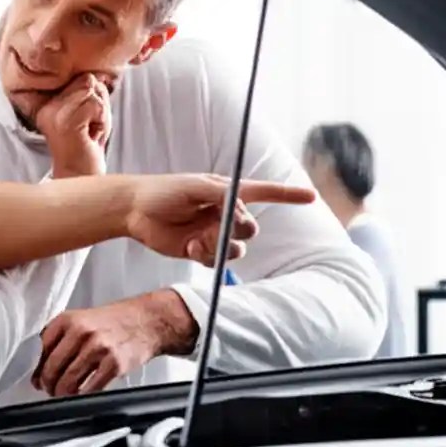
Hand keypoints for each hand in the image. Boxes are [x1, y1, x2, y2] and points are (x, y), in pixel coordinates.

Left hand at [31, 290, 197, 396]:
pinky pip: (90, 388)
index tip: (38, 378)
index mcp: (68, 319)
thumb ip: (59, 338)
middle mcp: (81, 332)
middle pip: (53, 367)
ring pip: (69, 380)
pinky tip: (81, 395)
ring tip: (63, 394)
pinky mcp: (114, 364)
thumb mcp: (81, 319)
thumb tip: (40, 369)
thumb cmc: (112, 322)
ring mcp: (98, 348)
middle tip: (50, 390)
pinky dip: (82, 396)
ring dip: (62, 393)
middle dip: (48, 384)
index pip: (41, 348)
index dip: (38, 368)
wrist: (146, 320)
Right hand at [34, 74, 112, 177]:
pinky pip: (95, 105)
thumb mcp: (93, 115)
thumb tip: (94, 77)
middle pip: (86, 82)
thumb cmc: (88, 149)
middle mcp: (48, 108)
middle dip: (98, 104)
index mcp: (50, 104)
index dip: (94, 98)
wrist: (81, 178)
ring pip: (91, 92)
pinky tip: (92, 135)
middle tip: (90, 129)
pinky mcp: (66, 123)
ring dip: (100, 114)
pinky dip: (101, 120)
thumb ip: (94, 94)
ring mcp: (55, 115)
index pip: (80, 79)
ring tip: (90, 133)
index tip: (86, 122)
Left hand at [124, 174, 314, 265]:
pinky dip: (209, 256)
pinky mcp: (200, 249)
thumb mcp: (194, 186)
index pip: (264, 192)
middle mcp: (223, 212)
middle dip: (240, 228)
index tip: (311, 196)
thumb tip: (241, 211)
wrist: (134, 211)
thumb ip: (221, 195)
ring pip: (237, 248)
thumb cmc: (162, 190)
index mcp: (226, 191)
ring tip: (201, 239)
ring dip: (223, 246)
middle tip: (221, 222)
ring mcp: (213, 232)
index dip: (288, 194)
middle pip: (251, 228)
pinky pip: (218, 260)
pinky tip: (192, 247)